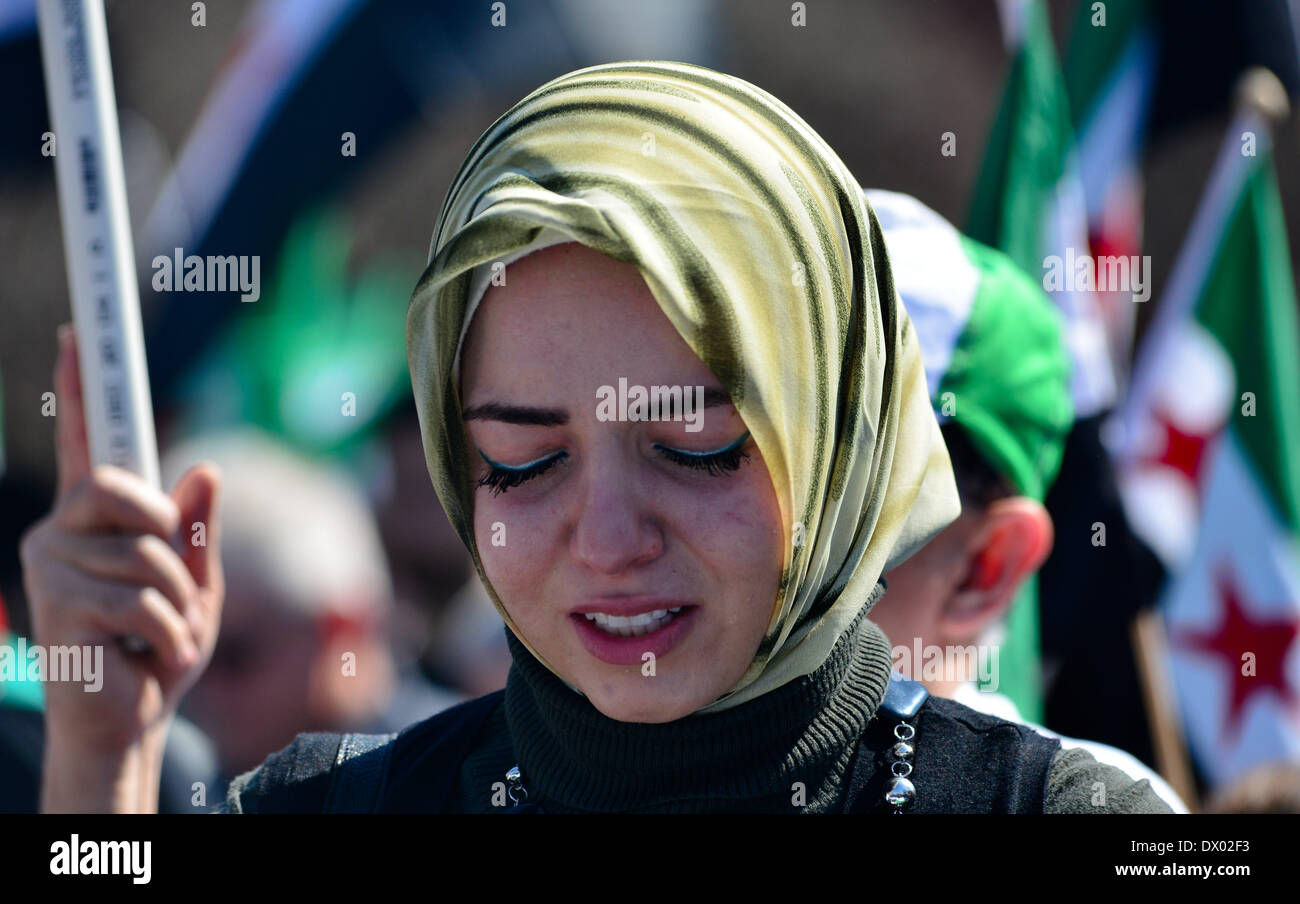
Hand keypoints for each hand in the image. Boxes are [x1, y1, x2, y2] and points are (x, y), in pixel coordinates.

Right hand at [19, 324, 223, 810]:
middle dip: (168, 541)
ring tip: (161, 634)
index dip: (82, 385)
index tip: (82, 330)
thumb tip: (203, 470)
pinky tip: (145, 655)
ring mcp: (50, 561)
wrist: (130, 718)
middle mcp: (62, 527)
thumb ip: (195, 530)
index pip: (86, 439)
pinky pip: (144, 598)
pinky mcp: (55, 600)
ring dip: (178, 603)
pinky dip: (169, 633)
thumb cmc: (159, 644)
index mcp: (97, 516)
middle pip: (123, 487)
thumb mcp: (195, 582)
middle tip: (172, 592)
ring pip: (146, 553)